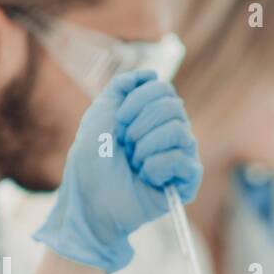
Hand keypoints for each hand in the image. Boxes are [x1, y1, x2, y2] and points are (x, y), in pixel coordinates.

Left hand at [34, 71, 201, 273]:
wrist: (88, 199)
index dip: (138, 102)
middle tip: (125, 148)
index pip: (163, 89)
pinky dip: (157, 167)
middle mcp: (169, 133)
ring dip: (145, 148)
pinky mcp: (185, 181)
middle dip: (139, 126)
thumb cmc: (90, 162)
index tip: (119, 123)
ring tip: (135, 165)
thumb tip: (150, 73)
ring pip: (178, 131)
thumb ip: (122, 87)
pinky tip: (146, 177)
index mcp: (151, 116)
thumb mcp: (100, 114)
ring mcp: (179, 155)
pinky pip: (184, 160)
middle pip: (173, 106)